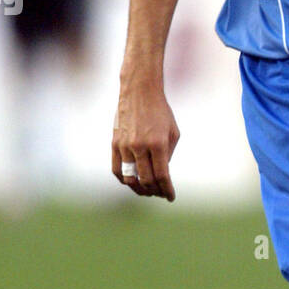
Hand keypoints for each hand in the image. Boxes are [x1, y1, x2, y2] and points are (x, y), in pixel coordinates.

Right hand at [112, 79, 179, 200]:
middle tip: (160, 193)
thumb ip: (168, 155)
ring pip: (129, 178)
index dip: (167, 190)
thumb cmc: (160, 112)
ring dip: (139, 189)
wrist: (140, 92)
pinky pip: (116, 169)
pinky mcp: (115, 143)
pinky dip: (124, 180)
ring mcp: (125, 146)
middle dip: (155, 191)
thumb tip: (161, 174)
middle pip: (146, 180)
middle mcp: (140, 147)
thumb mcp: (172, 133)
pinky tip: (131, 182)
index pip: (162, 176)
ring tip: (147, 191)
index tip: (170, 197)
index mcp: (158, 144)